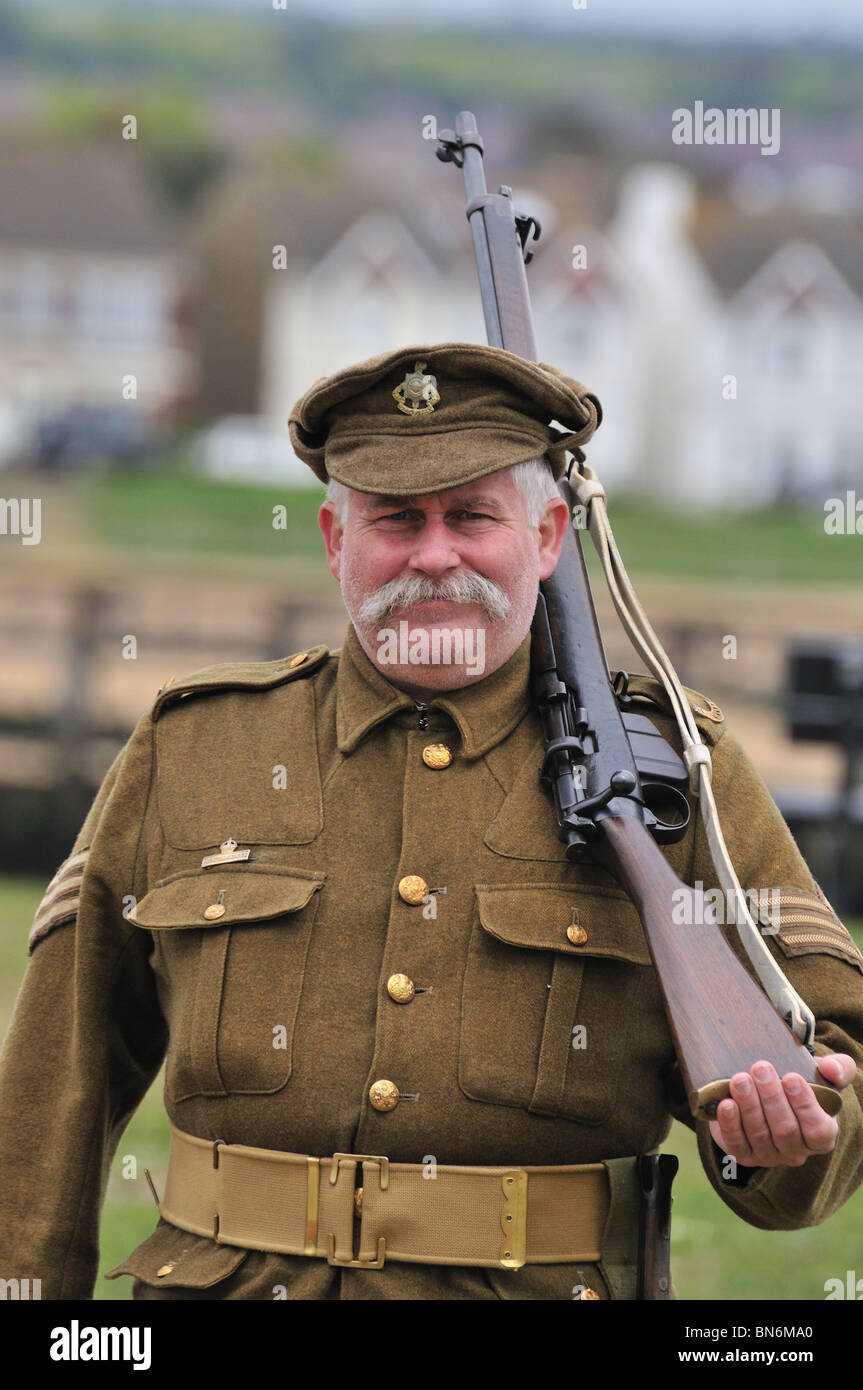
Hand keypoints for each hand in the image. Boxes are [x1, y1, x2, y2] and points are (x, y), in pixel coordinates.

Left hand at [709, 1054, 857, 1166]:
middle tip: (760, 1068)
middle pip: (785, 1130)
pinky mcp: (743, 1154)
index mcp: (821, 1136)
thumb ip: (838, 1069)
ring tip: (740, 1079)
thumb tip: (830, 1067)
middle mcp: (796, 1151)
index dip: (805, 1106)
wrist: (765, 1091)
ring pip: (760, 1135)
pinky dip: (730, 1124)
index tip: (791, 1077)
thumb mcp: (822, 1075)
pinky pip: (736, 1144)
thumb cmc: (799, 1085)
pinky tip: (726, 1103)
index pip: (818, 1130)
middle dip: (771, 1098)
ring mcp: (769, 1156)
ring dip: (749, 1106)